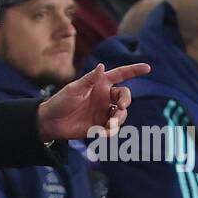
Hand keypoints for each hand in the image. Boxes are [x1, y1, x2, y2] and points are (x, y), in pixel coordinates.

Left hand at [36, 62, 150, 141]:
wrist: (50, 123)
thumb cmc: (60, 102)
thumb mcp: (74, 89)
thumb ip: (89, 80)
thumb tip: (101, 66)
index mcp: (100, 84)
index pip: (120, 75)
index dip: (134, 71)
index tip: (147, 68)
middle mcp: (104, 97)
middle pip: (124, 96)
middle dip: (126, 101)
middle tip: (119, 106)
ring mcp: (103, 112)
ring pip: (121, 114)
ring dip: (119, 118)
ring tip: (110, 123)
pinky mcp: (99, 126)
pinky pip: (112, 128)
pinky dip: (112, 130)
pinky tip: (105, 132)